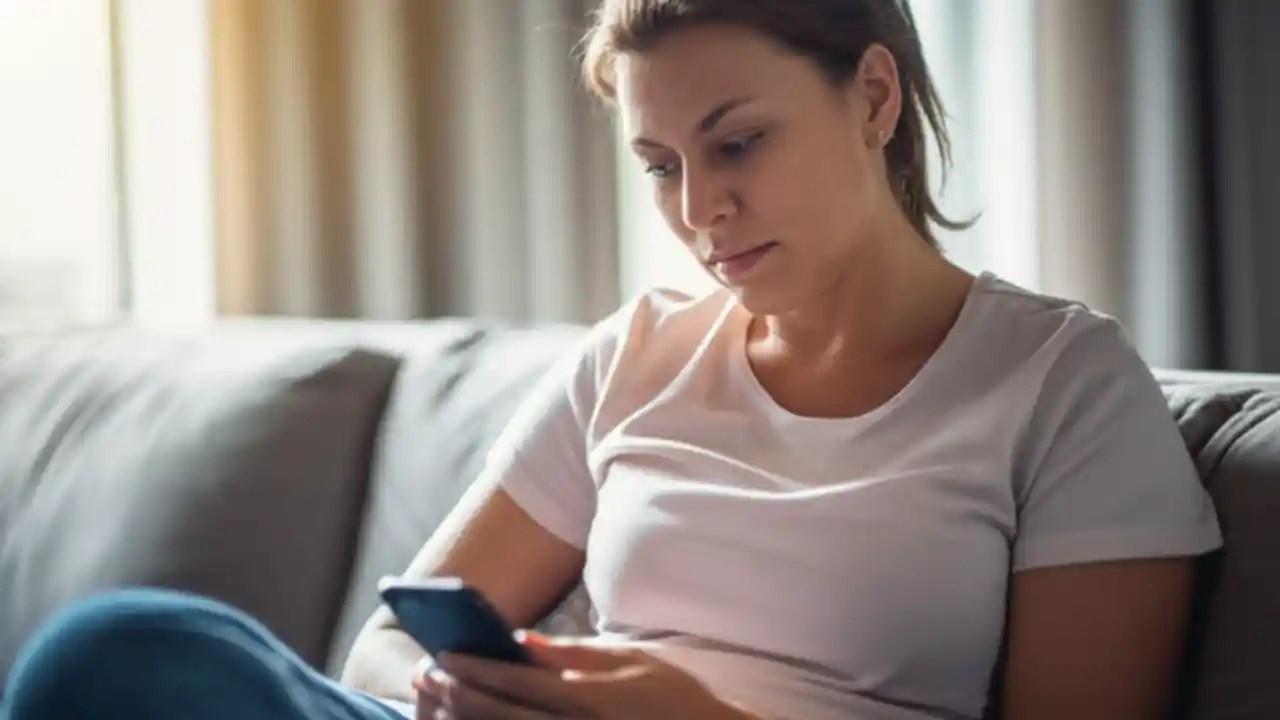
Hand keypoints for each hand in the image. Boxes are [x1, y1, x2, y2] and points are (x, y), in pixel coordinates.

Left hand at [412, 630, 755, 719]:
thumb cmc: (671, 697)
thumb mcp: (630, 660)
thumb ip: (572, 652)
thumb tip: (521, 640)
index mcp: (586, 697)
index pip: (515, 682)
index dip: (473, 670)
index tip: (442, 656)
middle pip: (498, 716)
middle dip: (454, 697)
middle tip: (424, 678)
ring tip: (434, 706)